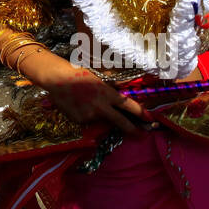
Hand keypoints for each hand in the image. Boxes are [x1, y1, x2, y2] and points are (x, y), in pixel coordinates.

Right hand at [21, 55, 148, 133]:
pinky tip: (79, 105)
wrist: (57, 79)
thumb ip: (111, 87)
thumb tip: (122, 91)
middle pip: (121, 122)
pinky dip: (88, 115)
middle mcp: (101, 106)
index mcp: (108, 93)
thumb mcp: (98, 77)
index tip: (150, 118)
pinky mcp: (80, 120)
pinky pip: (89, 121)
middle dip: (133, 130)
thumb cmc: (78, 74)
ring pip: (103, 120)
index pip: (129, 105)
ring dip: (102, 116)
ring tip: (89, 103)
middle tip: (141, 135)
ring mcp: (90, 115)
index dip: (141, 113)